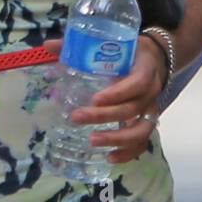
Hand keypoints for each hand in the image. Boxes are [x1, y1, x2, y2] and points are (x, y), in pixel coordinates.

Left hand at [62, 35, 167, 163]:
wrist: (153, 60)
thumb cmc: (129, 52)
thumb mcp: (112, 44)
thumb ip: (81, 46)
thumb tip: (48, 45)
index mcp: (145, 69)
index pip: (137, 83)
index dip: (118, 93)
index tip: (95, 99)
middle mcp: (152, 92)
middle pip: (132, 108)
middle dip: (105, 116)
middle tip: (77, 117)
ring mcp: (151, 109)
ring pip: (141, 130)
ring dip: (117, 138)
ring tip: (92, 140)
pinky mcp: (148, 122)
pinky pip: (142, 142)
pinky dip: (128, 153)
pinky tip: (110, 158)